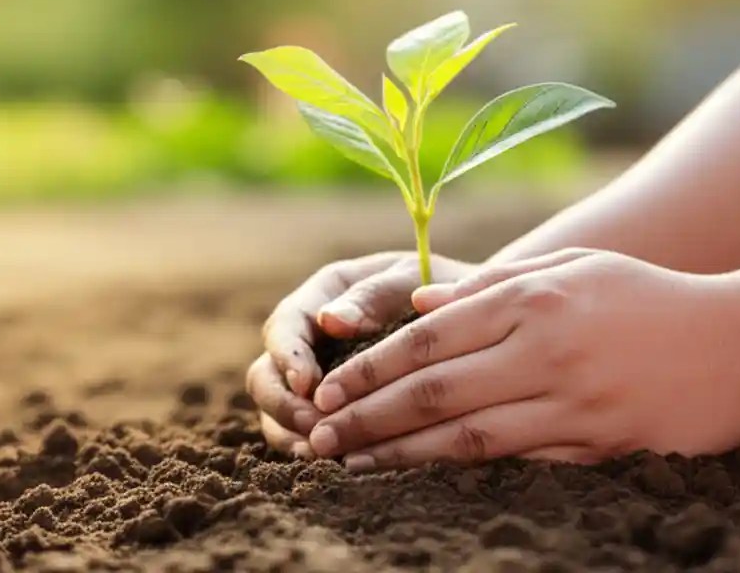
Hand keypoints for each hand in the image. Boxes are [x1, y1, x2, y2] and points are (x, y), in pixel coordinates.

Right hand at [247, 252, 475, 455]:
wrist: (472, 315)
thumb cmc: (443, 289)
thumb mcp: (414, 278)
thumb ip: (374, 295)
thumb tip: (330, 320)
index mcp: (324, 294)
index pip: (285, 325)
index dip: (288, 358)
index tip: (310, 386)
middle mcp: (309, 334)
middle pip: (266, 372)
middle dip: (283, 404)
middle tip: (316, 427)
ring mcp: (314, 371)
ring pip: (274, 406)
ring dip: (289, 431)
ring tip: (320, 451)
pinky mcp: (325, 404)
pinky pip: (297, 429)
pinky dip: (304, 445)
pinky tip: (330, 460)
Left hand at [308, 249, 739, 468]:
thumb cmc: (646, 296)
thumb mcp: (571, 268)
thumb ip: (488, 286)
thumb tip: (415, 305)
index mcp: (530, 302)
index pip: (426, 339)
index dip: (369, 368)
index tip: (328, 389)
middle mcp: (543, 353)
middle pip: (431, 392)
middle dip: (365, 416)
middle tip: (316, 437)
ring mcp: (570, 405)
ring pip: (463, 437)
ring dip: (398, 454)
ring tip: (351, 465)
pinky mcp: (595, 446)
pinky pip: (513, 461)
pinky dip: (458, 470)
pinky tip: (421, 476)